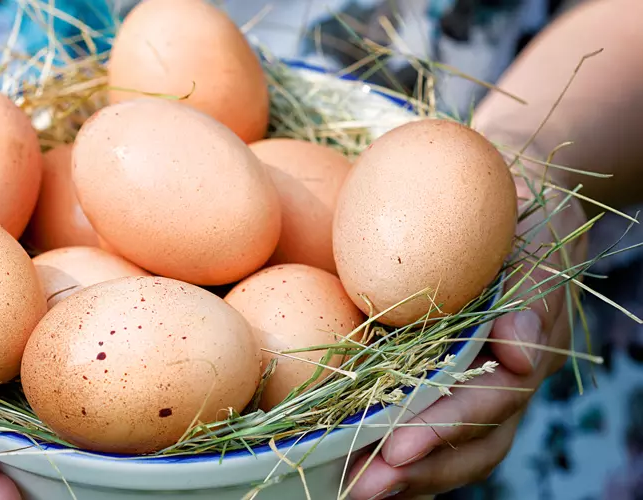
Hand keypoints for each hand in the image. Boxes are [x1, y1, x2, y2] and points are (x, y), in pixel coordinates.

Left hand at [344, 176, 587, 499]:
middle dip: (418, 469)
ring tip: (351, 489)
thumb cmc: (518, 213)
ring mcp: (471, 383)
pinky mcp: (437, 375)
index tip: (400, 447)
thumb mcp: (537, 236)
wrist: (502, 199)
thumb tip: (522, 357)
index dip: (446, 428)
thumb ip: (535, 293)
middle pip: (471, 443)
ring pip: (450, 448)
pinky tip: (347, 464)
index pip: (490, 401)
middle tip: (364, 488)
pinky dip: (392, 451)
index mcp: (525, 350)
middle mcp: (500, 379)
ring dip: (403, 474)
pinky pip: (419, 423)